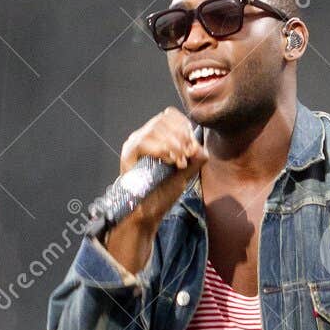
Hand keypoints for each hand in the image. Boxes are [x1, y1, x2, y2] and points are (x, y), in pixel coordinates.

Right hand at [118, 108, 208, 226]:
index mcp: (156, 137)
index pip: (170, 116)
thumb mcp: (184, 176)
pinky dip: (161, 149)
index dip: (184, 126)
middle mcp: (143, 136)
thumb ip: (194, 161)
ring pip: (155, 128)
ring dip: (173, 144)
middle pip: (163, 119)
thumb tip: (201, 148)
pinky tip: (169, 162)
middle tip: (187, 155)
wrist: (146, 213)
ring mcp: (134, 144)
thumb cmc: (162, 195)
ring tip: (179, 162)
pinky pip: (144, 141)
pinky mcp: (127, 154)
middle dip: (181, 136)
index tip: (192, 145)